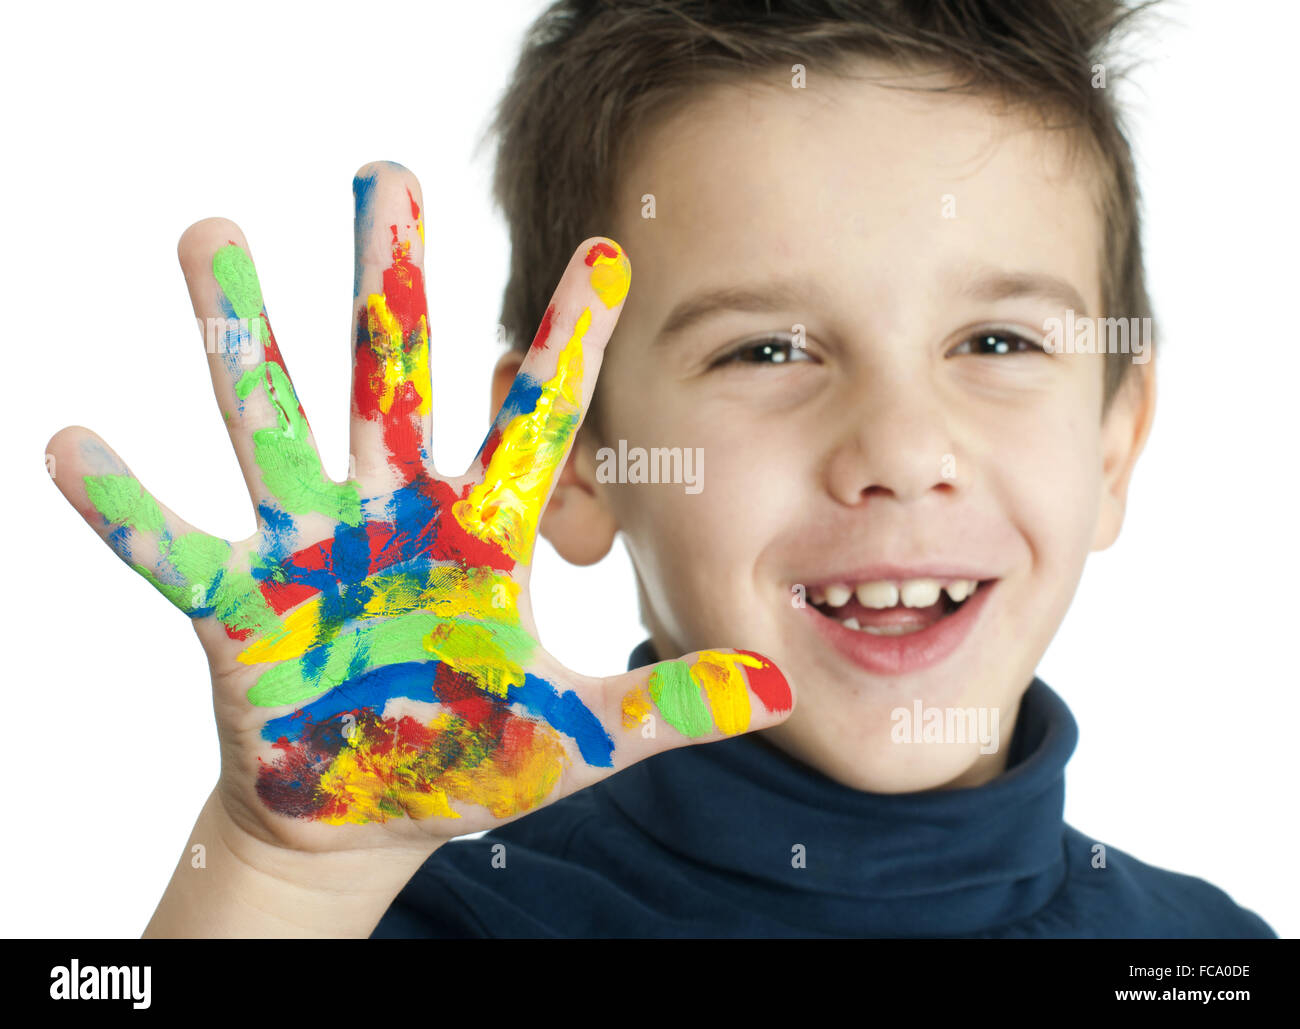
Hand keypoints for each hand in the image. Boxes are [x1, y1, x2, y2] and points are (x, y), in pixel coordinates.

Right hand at [45, 161, 792, 855]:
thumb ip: (669, 708)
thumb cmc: (473, 757)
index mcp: (481, 538)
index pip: (533, 426)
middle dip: (386, 284)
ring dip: (240, 341)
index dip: (566, 346)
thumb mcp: (579, 734)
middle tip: (385, 174)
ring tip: (210, 237)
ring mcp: (309, 555)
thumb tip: (780, 694)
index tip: (603, 256)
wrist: (373, 813)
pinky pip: (172, 550)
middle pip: (391, 382)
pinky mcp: (236, 609)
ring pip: (274, 426)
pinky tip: (70, 446)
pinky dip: (124, 509)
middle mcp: (393, 520)